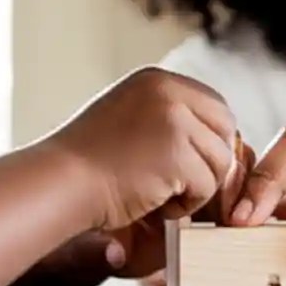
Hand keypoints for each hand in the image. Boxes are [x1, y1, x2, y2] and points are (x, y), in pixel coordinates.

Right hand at [49, 67, 241, 230]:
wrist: (60, 183)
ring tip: (161, 195)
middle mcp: (168, 92)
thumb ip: (168, 116)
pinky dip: (187, 204)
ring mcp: (174, 120)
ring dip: (196, 186)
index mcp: (156, 80)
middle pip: (224, 128)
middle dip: (211, 161)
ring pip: (219, 160)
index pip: (213, 105)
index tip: (189, 164)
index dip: (208, 139)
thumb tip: (217, 136)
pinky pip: (207, 185)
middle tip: (183, 185)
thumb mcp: (130, 118)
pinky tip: (157, 204)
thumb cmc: (88, 163)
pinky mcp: (177, 153)